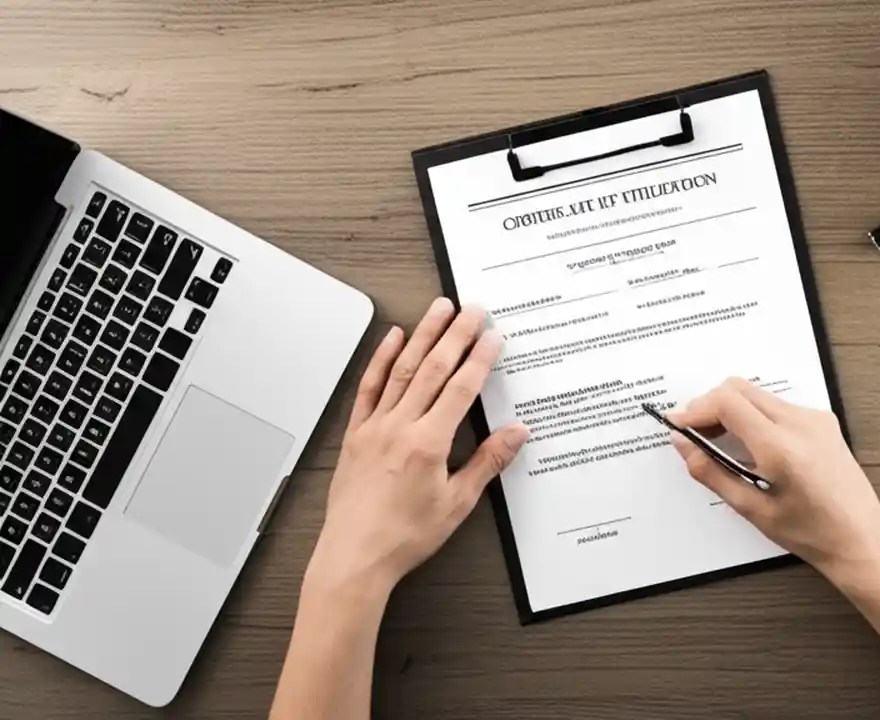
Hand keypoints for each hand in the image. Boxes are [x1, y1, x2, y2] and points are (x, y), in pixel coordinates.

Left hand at [306, 298, 528, 598]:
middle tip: (472, 309)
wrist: (355, 557)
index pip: (462, 388)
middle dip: (457, 335)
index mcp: (429, 443)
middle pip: (434, 369)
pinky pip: (369, 387)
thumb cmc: (404, 536)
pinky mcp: (355, 434)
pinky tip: (392, 339)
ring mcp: (374, 427)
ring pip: (402, 369)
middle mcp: (400, 427)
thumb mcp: (458, 502)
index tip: (494, 336)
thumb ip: (488, 462)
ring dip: (423, 336)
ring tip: (438, 310)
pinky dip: (381, 360)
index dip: (481, 358)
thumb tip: (516, 433)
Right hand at [668, 378, 879, 581]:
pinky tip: (750, 446)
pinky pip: (776, 405)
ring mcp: (814, 418)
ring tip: (719, 443)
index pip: (726, 402)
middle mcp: (800, 423)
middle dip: (709, 406)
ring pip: (756, 394)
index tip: (678, 426)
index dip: (695, 410)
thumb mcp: (752, 509)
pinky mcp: (822, 421)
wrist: (860, 539)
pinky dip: (753, 415)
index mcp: (781, 447)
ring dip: (731, 409)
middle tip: (694, 435)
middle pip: (738, 388)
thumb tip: (683, 445)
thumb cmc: (811, 533)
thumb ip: (711, 473)